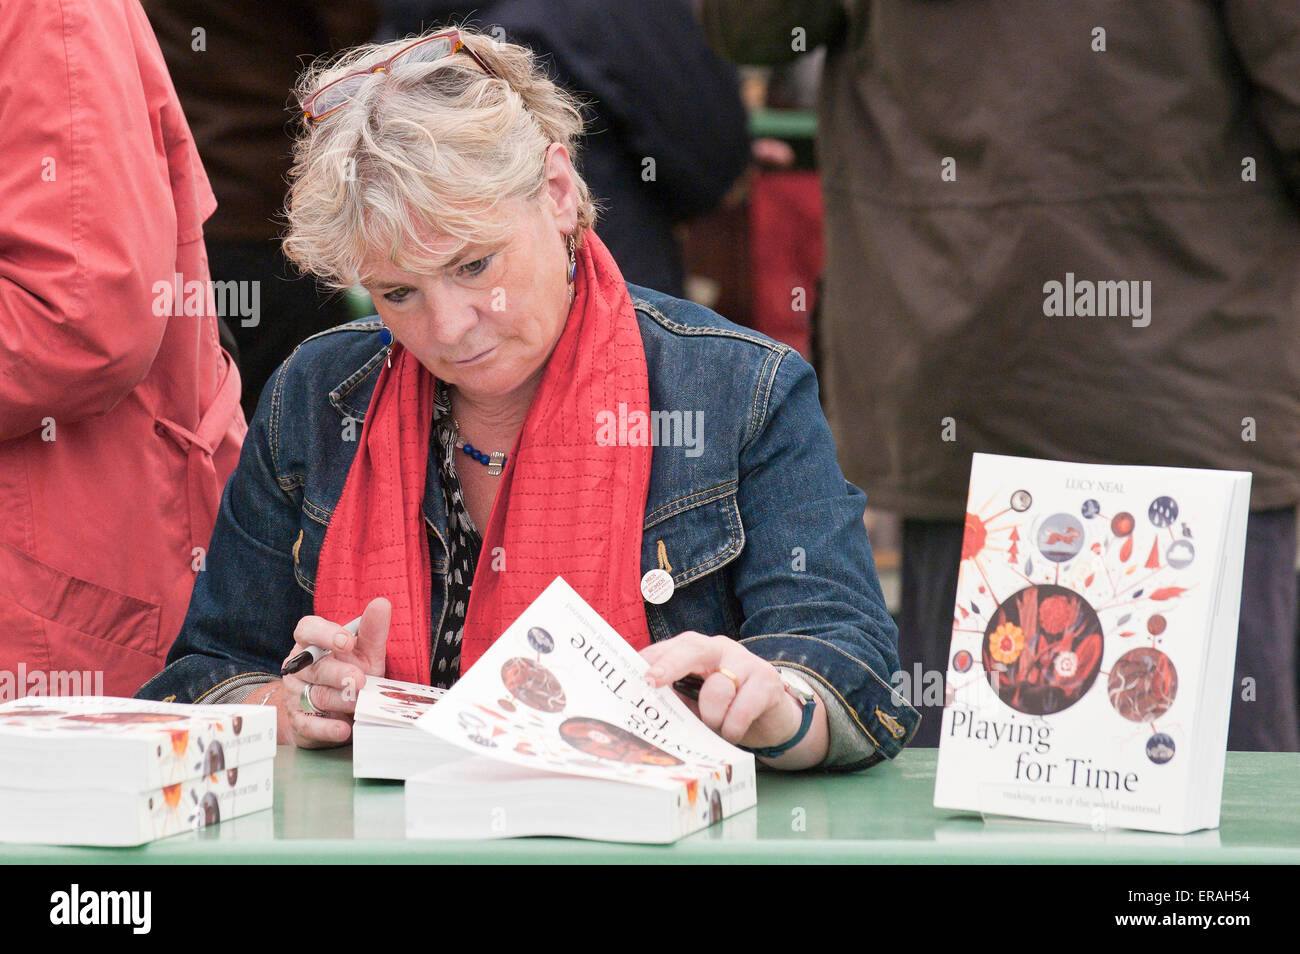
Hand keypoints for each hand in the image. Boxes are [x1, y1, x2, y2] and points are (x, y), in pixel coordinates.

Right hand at [270, 597, 390, 747]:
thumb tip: (381, 604)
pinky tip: (344, 729)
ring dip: (340, 700)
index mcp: (311, 643)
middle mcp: (299, 666)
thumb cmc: (348, 672)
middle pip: (314, 666)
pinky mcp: (299, 720)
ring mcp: (296, 693)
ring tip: (359, 704)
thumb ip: (371, 630)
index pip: (307, 629)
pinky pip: (309, 724)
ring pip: (315, 695)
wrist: (330, 710)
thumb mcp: (364, 652)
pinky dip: (327, 728)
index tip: (346, 641)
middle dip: (338, 673)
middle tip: (360, 680)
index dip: (324, 633)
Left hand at [640, 631, 819, 759]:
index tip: (633, 676)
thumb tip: (643, 708)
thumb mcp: (697, 703)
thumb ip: (676, 698)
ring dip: (711, 717)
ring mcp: (746, 661)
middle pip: (692, 648)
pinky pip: (741, 709)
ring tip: (715, 727)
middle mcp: (720, 649)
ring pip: (717, 689)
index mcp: (697, 651)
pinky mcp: (767, 680)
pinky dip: (732, 727)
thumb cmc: (726, 708)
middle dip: (669, 664)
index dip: (651, 659)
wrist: (771, 718)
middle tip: (651, 681)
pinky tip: (733, 732)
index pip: (671, 647)